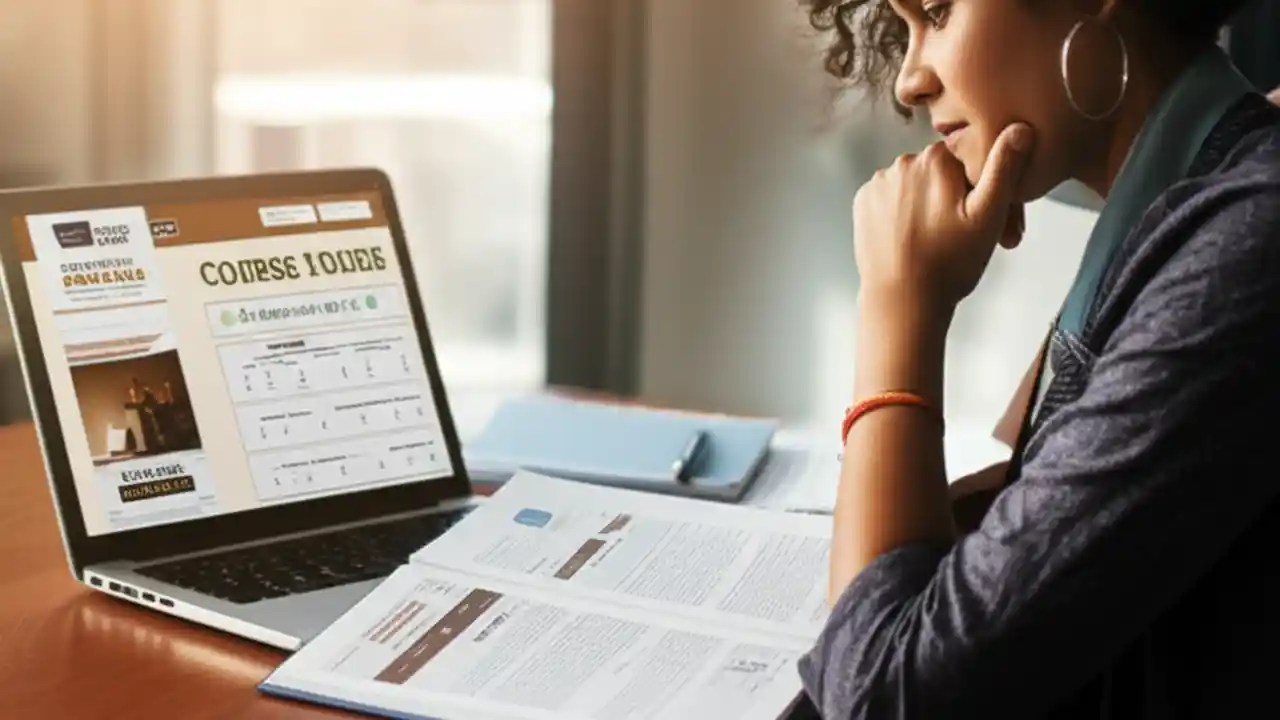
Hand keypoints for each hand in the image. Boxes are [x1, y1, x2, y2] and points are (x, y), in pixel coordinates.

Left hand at [852, 123, 1034, 315]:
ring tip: (939, 240)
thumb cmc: (949, 264)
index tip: (992, 218)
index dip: (985, 187)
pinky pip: (893, 199)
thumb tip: (1018, 127)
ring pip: (917, 185)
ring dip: (930, 203)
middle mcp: (903, 162)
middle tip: (966, 235)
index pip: (970, 159)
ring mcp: (878, 183)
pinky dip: (905, 213)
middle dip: (958, 196)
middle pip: (942, 171)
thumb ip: (1003, 168)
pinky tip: (915, 238)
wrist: (902, 300)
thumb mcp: (989, 216)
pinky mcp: (863, 203)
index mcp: (936, 158)